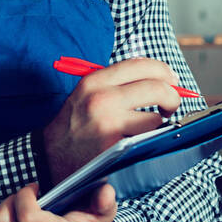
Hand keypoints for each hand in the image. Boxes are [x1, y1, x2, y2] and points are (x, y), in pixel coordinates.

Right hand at [42, 57, 181, 184]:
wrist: (48, 156)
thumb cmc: (73, 125)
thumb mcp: (87, 94)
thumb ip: (117, 83)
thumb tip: (159, 78)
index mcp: (95, 81)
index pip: (141, 65)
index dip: (163, 71)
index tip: (171, 80)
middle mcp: (101, 98)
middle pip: (157, 87)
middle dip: (173, 96)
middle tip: (171, 105)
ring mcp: (109, 124)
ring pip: (156, 117)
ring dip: (159, 124)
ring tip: (150, 127)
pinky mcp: (115, 147)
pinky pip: (147, 140)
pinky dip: (150, 141)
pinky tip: (141, 142)